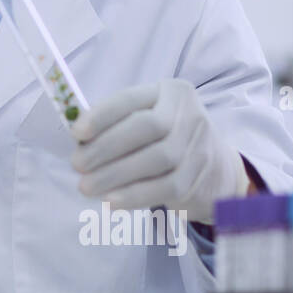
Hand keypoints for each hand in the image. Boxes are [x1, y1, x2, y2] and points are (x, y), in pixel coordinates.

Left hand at [69, 78, 247, 222]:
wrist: (217, 169)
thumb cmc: (167, 139)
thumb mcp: (149, 119)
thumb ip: (118, 123)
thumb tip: (79, 140)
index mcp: (169, 92)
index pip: (131, 100)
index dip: (102, 115)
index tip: (76, 133)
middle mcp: (188, 113)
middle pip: (146, 127)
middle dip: (106, 147)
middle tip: (78, 165)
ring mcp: (199, 144)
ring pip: (156, 159)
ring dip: (115, 175)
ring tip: (87, 187)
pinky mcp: (200, 175)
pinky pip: (165, 187)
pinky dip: (135, 195)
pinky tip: (111, 201)